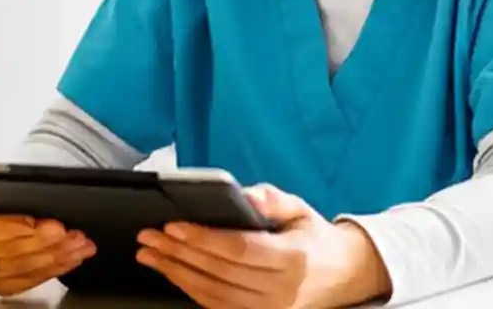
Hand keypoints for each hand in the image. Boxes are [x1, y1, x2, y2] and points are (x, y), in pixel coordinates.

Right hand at [0, 203, 95, 295]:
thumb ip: (10, 204)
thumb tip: (40, 199)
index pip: (6, 234)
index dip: (34, 233)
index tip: (58, 227)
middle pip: (22, 253)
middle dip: (55, 245)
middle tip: (78, 238)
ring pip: (31, 269)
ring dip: (61, 258)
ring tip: (82, 248)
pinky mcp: (3, 287)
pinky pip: (34, 280)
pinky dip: (56, 270)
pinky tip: (70, 261)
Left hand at [135, 184, 391, 308]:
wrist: (343, 275)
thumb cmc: (314, 238)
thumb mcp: (301, 209)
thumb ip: (273, 200)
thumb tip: (247, 195)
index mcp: (293, 258)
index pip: (239, 249)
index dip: (202, 239)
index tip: (173, 226)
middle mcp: (282, 290)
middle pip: (219, 273)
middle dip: (178, 253)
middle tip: (149, 236)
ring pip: (213, 295)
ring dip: (176, 274)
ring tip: (150, 255)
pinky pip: (218, 307)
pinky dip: (191, 290)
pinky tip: (172, 274)